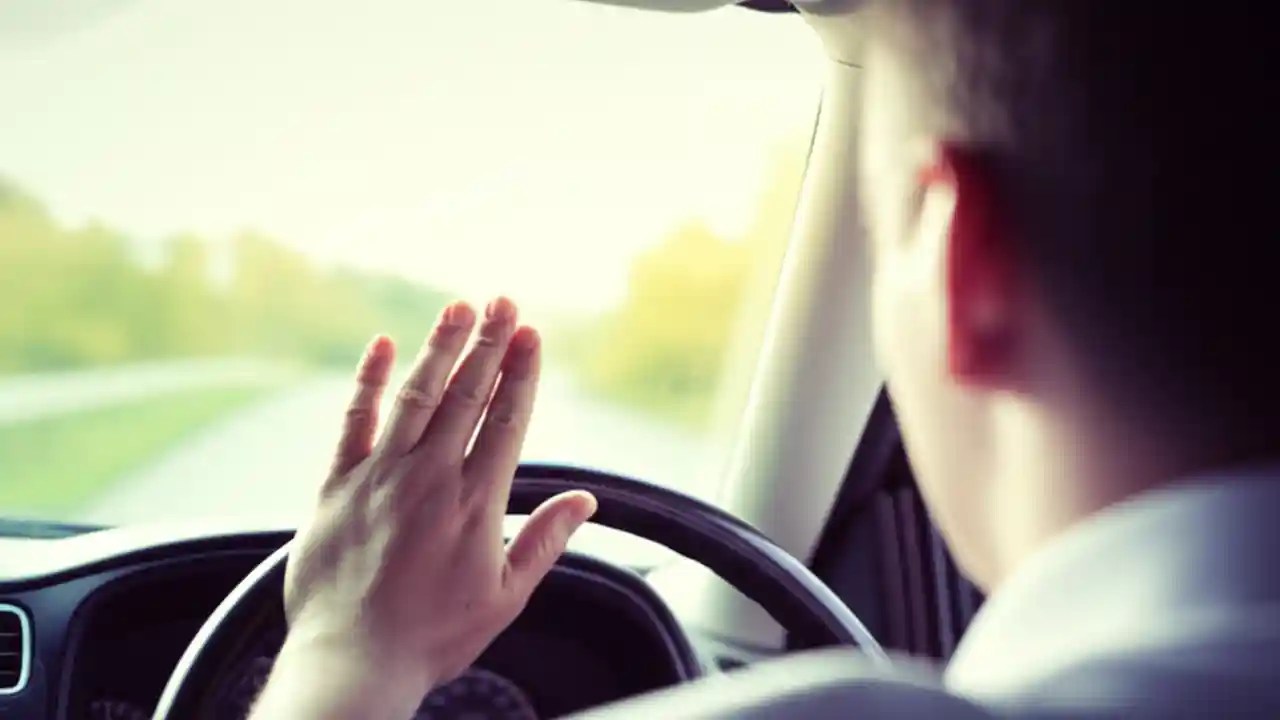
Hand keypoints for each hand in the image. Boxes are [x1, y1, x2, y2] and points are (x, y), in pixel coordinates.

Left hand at [253, 298, 596, 719]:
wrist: (352, 661)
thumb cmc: (433, 636)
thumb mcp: (506, 596)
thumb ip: (546, 541)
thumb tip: (585, 501)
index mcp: (477, 503)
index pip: (507, 419)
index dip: (522, 372)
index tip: (532, 333)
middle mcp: (431, 478)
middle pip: (467, 394)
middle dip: (490, 342)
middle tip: (505, 300)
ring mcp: (381, 477)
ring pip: (416, 395)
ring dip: (440, 347)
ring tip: (460, 307)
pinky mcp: (337, 485)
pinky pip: (354, 420)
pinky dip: (368, 381)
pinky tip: (381, 344)